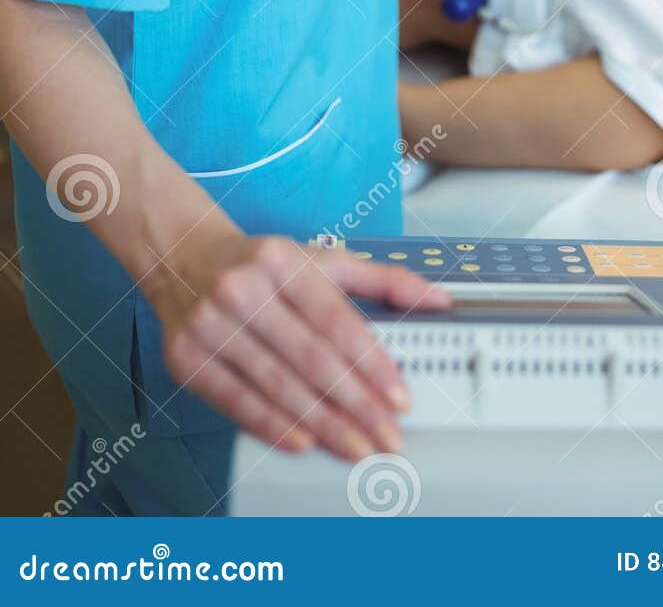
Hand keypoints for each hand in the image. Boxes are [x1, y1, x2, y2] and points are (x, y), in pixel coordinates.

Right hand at [147, 223, 451, 459]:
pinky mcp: (186, 356)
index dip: (371, 363)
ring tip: (357, 448)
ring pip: (277, 385)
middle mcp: (244, 289)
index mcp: (283, 261)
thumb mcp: (322, 258)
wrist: (180, 256)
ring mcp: (211, 324)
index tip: (399, 397)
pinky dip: (271, 425)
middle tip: (387, 436)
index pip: (335, 320)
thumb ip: (383, 279)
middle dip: (355, 404)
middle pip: (310, 358)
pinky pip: (235, 400)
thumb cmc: (261, 263)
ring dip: (322, 424)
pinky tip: (304, 442)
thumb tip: (439, 298)